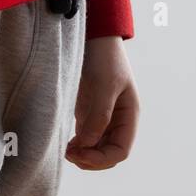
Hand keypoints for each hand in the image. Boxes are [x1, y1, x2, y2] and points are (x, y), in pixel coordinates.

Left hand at [65, 37, 138, 170]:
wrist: (94, 36)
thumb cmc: (104, 58)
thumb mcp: (104, 85)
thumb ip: (99, 116)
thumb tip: (88, 146)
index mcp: (129, 115)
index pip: (120, 151)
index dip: (101, 159)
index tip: (80, 154)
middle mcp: (118, 120)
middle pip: (108, 153)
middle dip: (91, 159)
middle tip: (69, 155)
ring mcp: (103, 117)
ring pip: (96, 148)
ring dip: (83, 154)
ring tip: (65, 151)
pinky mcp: (88, 112)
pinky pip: (86, 137)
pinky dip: (77, 145)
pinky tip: (66, 143)